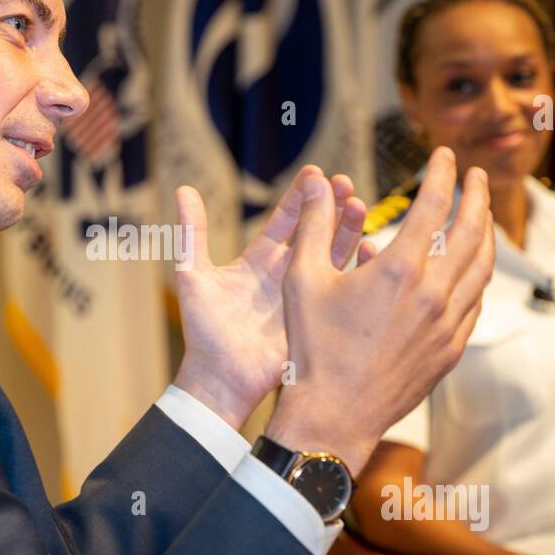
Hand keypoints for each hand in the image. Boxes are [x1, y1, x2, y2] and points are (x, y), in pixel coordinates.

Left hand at [172, 165, 373, 430]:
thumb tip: (183, 190)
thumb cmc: (204, 332)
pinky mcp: (318, 318)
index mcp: (258, 261)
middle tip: (348, 183)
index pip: (285, 220)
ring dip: (348, 231)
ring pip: (333, 256)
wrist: (221, 381)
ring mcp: (304, 297)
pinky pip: (343, 289)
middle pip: (315, 232)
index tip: (316, 172)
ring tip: (362, 206)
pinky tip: (371, 248)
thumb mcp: (194, 276)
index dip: (301, 196)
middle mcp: (285, 275)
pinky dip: (357, 269)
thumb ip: (192, 234)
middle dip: (332, 206)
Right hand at [267, 147, 494, 473]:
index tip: (444, 155)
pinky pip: (474, 303)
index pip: (434, 205)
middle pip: (472, 232)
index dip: (442, 174)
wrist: (334, 415)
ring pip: (481, 269)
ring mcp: (447, 325)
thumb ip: (314, 226)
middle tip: (478, 176)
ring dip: (485, 235)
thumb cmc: (313, 348)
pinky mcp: (449, 350)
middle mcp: (434, 293)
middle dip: (477, 197)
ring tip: (481, 216)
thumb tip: (316, 184)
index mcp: (400, 269)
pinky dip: (476, 277)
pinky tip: (468, 270)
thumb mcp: (301, 279)